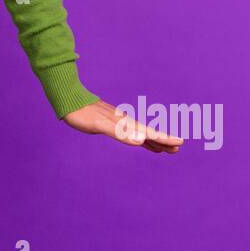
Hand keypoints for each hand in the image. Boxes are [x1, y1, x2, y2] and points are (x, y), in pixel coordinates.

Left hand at [60, 99, 182, 152]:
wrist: (70, 101)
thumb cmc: (83, 114)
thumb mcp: (100, 125)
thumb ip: (119, 132)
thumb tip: (140, 140)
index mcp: (125, 124)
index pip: (149, 133)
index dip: (164, 139)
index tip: (180, 143)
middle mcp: (125, 123)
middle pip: (148, 134)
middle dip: (163, 142)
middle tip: (178, 150)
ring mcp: (119, 123)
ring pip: (141, 134)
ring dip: (153, 142)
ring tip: (166, 150)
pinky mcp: (112, 124)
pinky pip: (131, 134)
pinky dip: (139, 140)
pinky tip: (141, 143)